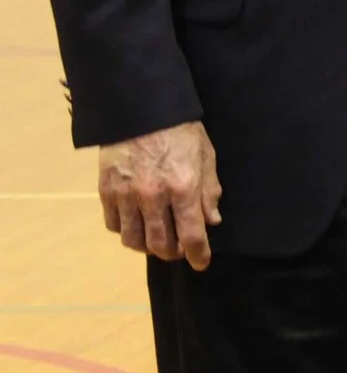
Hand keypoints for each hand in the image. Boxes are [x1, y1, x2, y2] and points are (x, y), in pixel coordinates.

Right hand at [98, 121, 221, 268]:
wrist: (142, 109)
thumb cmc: (181, 131)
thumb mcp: (206, 156)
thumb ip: (209, 191)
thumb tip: (212, 221)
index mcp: (183, 187)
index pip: (191, 235)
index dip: (198, 254)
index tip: (201, 263)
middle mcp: (153, 196)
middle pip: (160, 244)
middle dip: (172, 253)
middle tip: (178, 251)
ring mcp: (126, 194)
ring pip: (133, 240)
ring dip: (147, 247)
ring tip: (156, 241)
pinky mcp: (107, 190)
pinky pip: (114, 225)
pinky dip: (125, 231)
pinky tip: (136, 225)